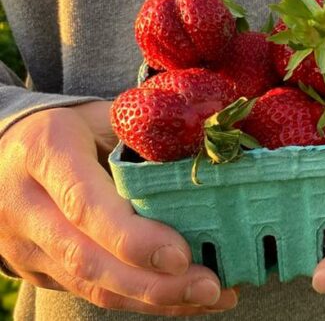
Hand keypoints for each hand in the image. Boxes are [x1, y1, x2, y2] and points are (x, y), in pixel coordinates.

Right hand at [0, 101, 237, 314]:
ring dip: (154, 298)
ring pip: (90, 285)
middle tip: (210, 286)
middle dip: (153, 282)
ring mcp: (24, 244)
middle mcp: (26, 203)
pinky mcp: (36, 269)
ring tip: (212, 295)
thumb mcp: (103, 115)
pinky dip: (141, 299)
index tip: (180, 257)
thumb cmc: (73, 127)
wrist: (8, 150)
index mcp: (45, 152)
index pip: (85, 204)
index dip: (132, 238)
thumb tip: (213, 151)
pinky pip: (90, 292)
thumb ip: (146, 135)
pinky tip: (186, 297)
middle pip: (87, 258)